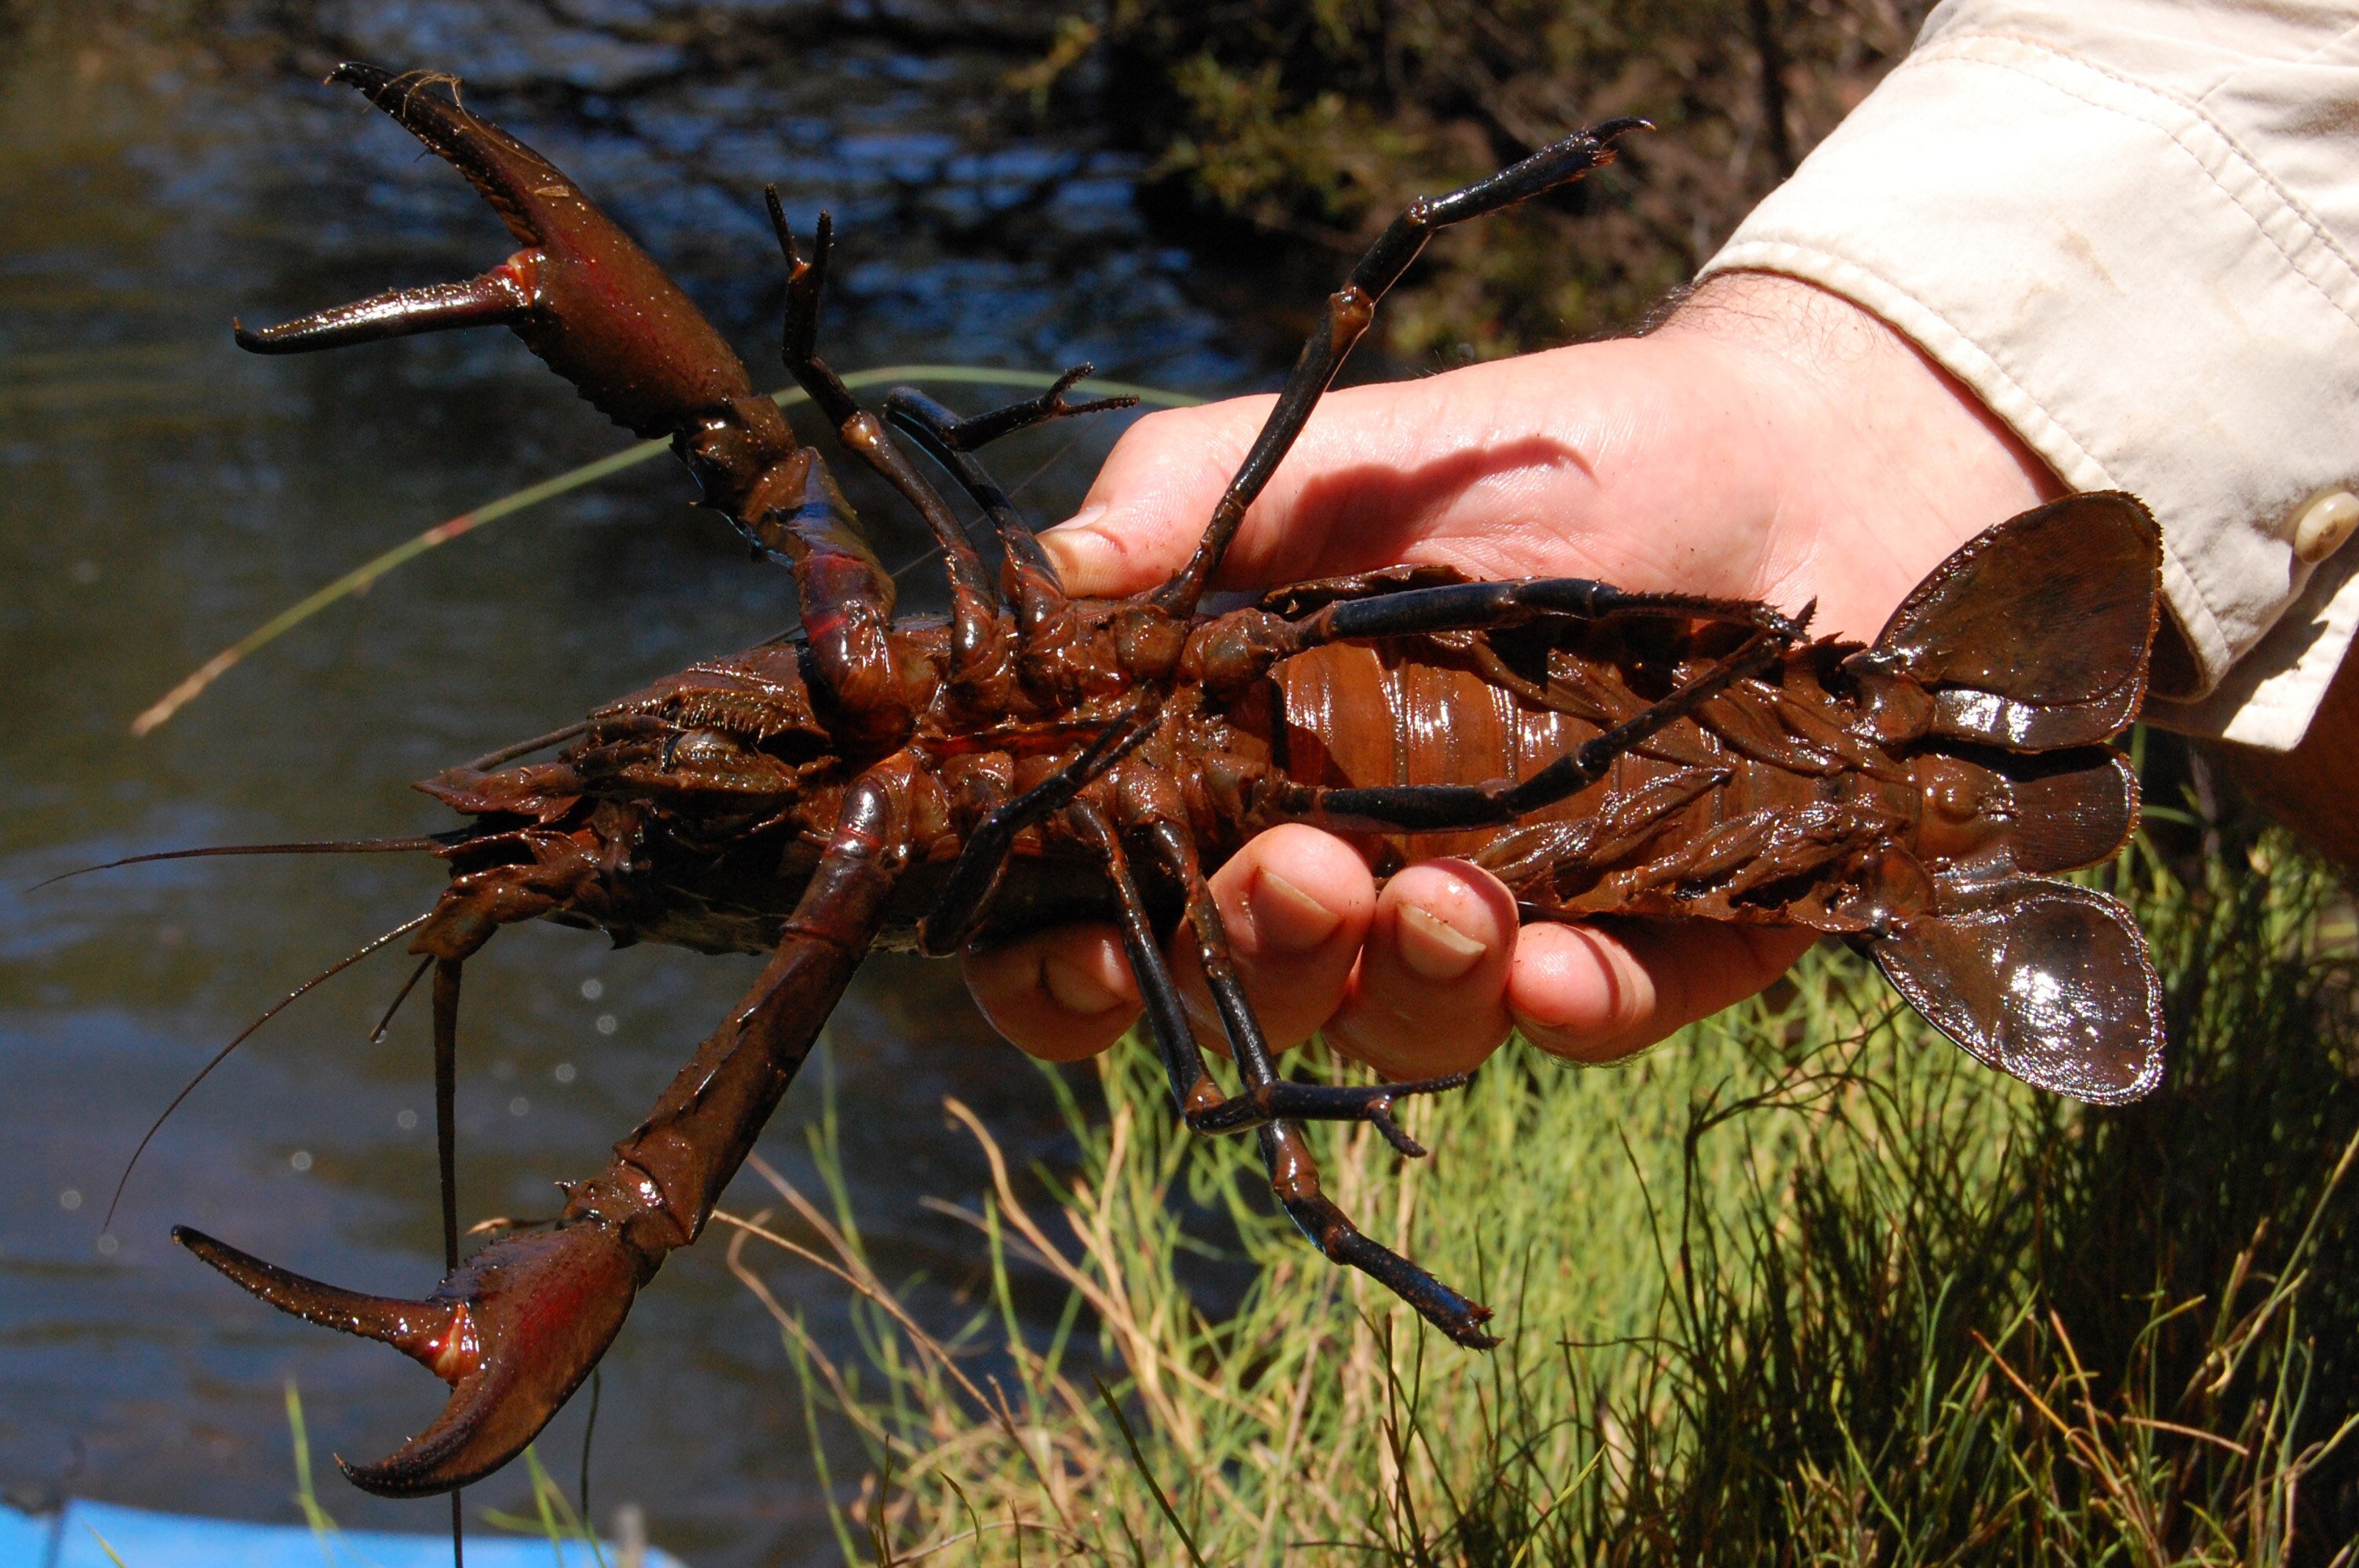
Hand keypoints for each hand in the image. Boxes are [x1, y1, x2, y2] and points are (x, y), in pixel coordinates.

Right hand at [965, 273, 2061, 1078]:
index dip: (1061, 970)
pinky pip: (1582, 1027)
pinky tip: (1563, 965)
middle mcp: (1344, 872)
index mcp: (1238, 769)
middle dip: (1254, 958)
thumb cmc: (1535, 454)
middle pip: (1244, 995)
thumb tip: (1047, 577)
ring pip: (1402, 1035)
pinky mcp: (1642, 949)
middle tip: (1298, 874)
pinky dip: (1563, 1009)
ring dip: (1407, 989)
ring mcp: (1487, 925)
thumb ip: (1182, 500)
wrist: (1778, 462)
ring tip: (1454, 897)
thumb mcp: (1344, 457)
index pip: (1106, 910)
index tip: (1089, 954)